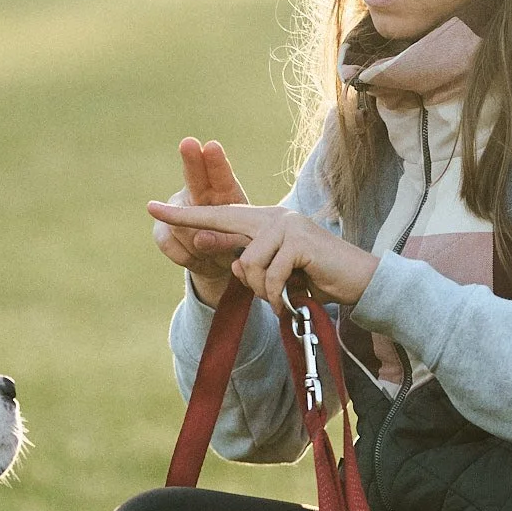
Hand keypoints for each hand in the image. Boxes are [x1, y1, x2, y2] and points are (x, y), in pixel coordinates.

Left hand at [145, 193, 378, 313]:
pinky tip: (291, 302)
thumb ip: (256, 266)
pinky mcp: (299, 242)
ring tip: (282, 297)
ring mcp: (287, 226)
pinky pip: (270, 277)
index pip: (220, 217)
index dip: (186, 215)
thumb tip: (233, 263)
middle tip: (155, 209)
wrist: (358, 282)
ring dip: (262, 292)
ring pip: (248, 265)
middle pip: (222, 221)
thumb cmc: (317, 280)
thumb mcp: (279, 275)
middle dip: (188, 222)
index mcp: (266, 222)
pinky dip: (277, 297)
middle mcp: (273, 217)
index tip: (152, 208)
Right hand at [151, 137, 251, 304]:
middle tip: (189, 143)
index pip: (221, 176)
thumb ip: (225, 243)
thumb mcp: (239, 248)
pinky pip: (169, 242)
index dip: (216, 162)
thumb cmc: (236, 249)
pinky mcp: (162, 230)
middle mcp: (200, 194)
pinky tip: (197, 259)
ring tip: (215, 256)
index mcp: (226, 193)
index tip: (212, 146)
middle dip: (192, 161)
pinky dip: (185, 257)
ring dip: (198, 246)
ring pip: (181, 225)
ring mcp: (178, 209)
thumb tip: (200, 238)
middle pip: (195, 177)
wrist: (218, 264)